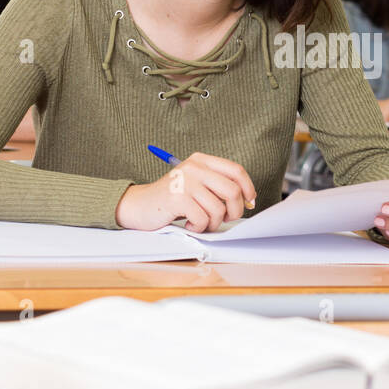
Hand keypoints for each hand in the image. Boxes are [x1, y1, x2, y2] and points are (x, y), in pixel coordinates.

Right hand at [115, 152, 256, 232]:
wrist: (138, 205)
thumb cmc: (172, 199)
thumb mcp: (195, 184)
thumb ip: (217, 186)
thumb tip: (248, 201)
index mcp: (201, 160)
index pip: (236, 170)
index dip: (248, 188)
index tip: (249, 202)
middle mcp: (194, 167)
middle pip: (232, 191)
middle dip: (234, 211)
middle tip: (225, 218)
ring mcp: (185, 182)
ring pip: (218, 209)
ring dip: (213, 223)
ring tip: (201, 223)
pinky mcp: (177, 198)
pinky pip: (202, 219)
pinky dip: (199, 228)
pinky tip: (189, 225)